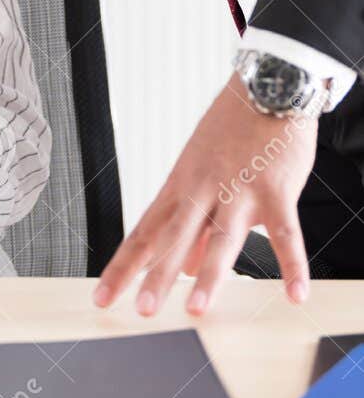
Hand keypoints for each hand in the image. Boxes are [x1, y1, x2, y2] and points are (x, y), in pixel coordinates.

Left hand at [94, 73, 317, 316]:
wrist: (267, 86)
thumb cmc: (233, 130)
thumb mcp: (200, 169)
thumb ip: (193, 222)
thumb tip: (181, 265)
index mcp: (180, 185)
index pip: (144, 232)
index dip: (123, 267)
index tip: (103, 297)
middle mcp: (203, 189)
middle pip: (174, 238)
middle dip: (156, 276)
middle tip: (141, 311)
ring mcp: (239, 190)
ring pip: (222, 238)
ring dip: (210, 275)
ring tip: (197, 310)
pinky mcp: (276, 190)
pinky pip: (286, 234)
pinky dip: (292, 264)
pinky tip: (296, 293)